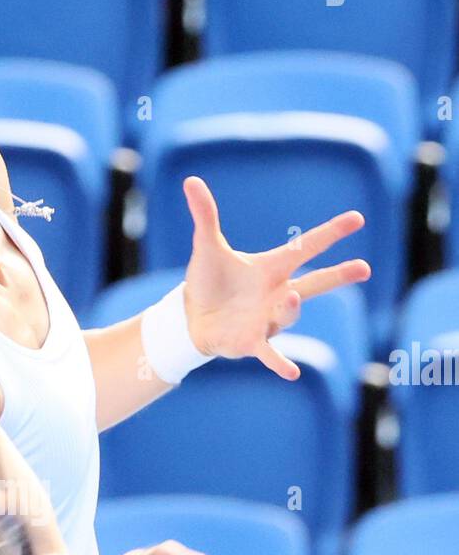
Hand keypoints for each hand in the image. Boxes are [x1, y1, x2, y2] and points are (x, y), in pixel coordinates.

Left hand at [180, 176, 371, 380]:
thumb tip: (190, 180)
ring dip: (291, 308)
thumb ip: (205, 215)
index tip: (356, 219)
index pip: (306, 246)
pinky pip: (270, 353)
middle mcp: (277, 294)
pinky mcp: (251, 342)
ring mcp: (267, 320)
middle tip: (363, 268)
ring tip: (292, 297)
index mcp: (272, 268)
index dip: (331, 233)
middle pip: (315, 284)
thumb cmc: (208, 281)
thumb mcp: (207, 246)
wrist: (190, 316)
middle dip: (338, 276)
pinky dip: (280, 362)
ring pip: (288, 314)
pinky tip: (292, 373)